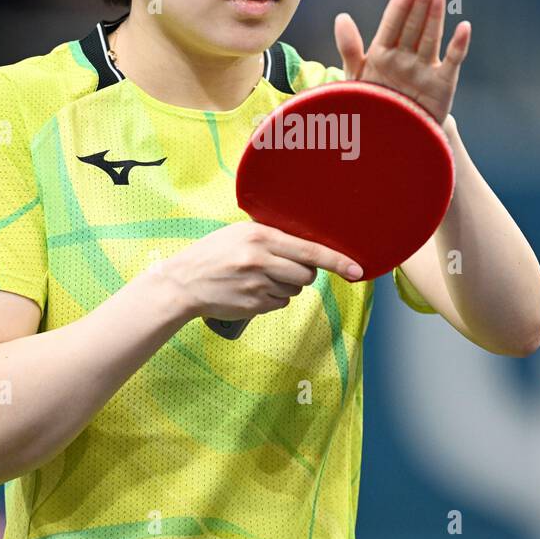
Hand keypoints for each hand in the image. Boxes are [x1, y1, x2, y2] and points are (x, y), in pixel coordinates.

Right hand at [160, 221, 364, 321]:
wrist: (182, 282)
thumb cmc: (213, 254)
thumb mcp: (240, 233)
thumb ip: (272, 237)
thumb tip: (307, 247)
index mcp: (260, 236)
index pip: (309, 250)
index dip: (337, 261)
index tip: (356, 270)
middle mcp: (260, 260)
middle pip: (307, 274)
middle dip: (303, 274)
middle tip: (282, 269)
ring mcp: (256, 285)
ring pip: (294, 290)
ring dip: (285, 286)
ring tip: (259, 278)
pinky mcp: (253, 305)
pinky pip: (279, 303)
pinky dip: (272, 299)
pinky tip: (252, 290)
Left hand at [333, 0, 469, 126]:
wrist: (393, 141)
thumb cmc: (373, 106)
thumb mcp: (357, 79)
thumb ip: (351, 50)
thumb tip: (342, 17)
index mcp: (383, 52)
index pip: (392, 23)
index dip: (401, 4)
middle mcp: (406, 57)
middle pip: (414, 24)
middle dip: (421, 0)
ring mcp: (425, 69)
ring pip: (431, 38)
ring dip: (435, 16)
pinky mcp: (442, 84)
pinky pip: (452, 62)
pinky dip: (458, 46)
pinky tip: (464, 27)